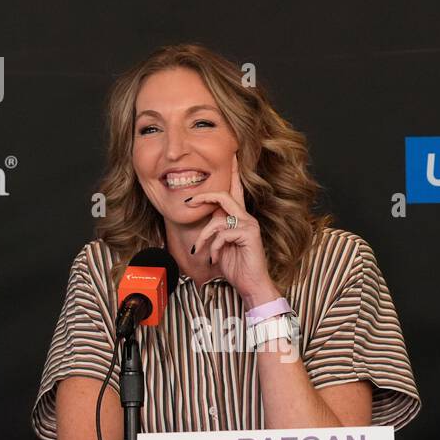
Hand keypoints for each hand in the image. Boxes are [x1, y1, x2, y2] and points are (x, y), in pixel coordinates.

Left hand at [186, 153, 277, 306]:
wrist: (250, 284)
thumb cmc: (235, 265)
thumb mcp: (221, 243)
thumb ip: (216, 228)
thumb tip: (207, 220)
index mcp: (239, 217)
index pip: (235, 190)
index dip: (233, 172)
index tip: (232, 155)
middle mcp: (246, 217)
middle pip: (223, 195)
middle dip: (203, 197)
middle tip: (189, 202)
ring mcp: (249, 225)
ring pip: (217, 219)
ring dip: (204, 237)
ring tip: (201, 251)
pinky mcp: (249, 234)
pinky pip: (222, 233)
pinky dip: (214, 247)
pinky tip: (215, 258)